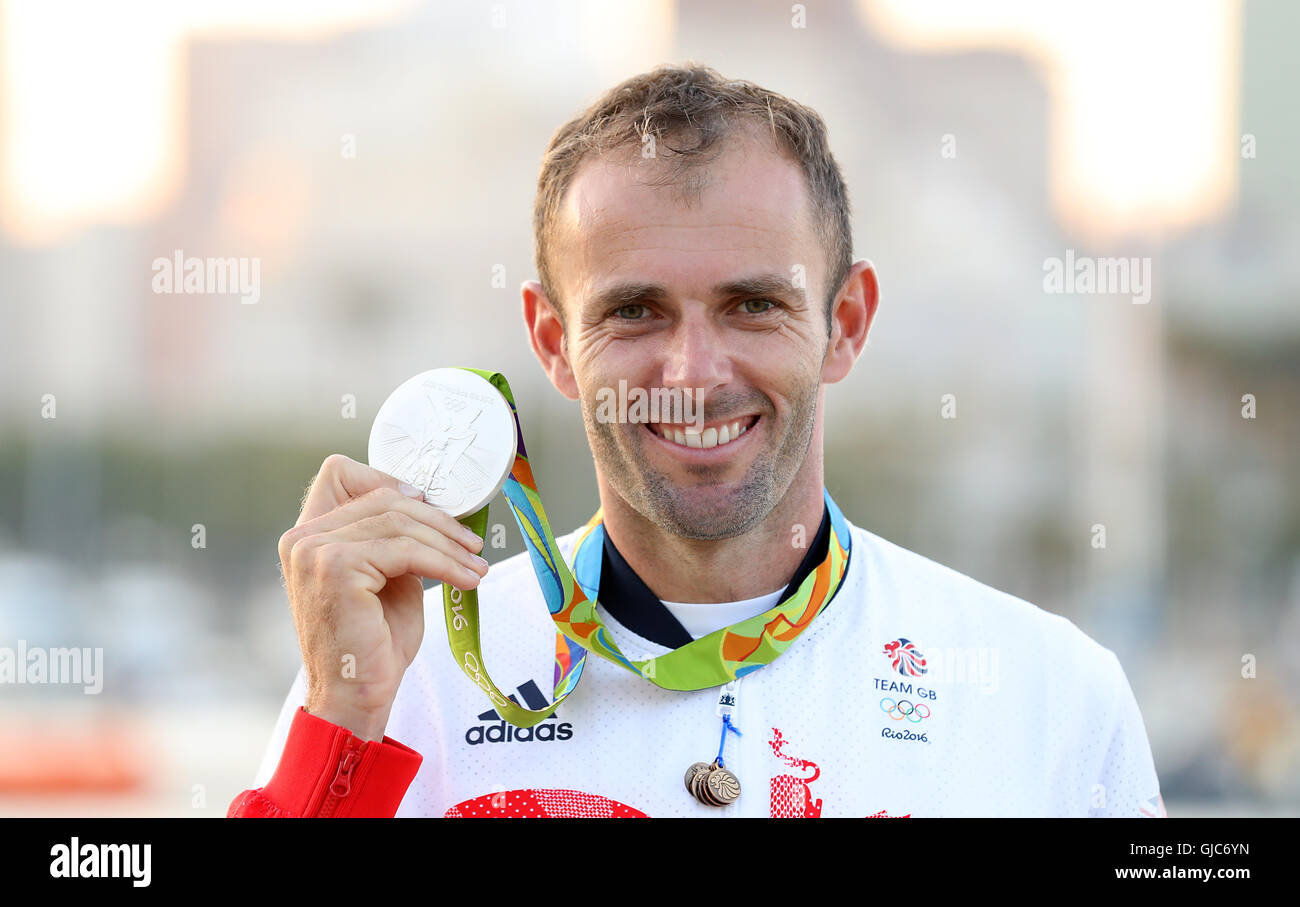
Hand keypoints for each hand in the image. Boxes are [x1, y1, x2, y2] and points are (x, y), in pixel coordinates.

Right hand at [277, 454, 487, 739]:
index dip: (387, 481)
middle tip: (473, 545)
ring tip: (476, 565)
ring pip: (400, 523)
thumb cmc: (374, 640)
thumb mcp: (385, 575)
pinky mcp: (336, 566)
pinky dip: (444, 563)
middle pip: (385, 499)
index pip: (340, 472)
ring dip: (448, 544)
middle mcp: (301, 537)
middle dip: (438, 520)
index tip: (429, 507)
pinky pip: (405, 550)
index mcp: (306, 534)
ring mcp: (314, 550)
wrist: (356, 694)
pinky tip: (467, 579)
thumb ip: (391, 536)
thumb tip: (427, 501)